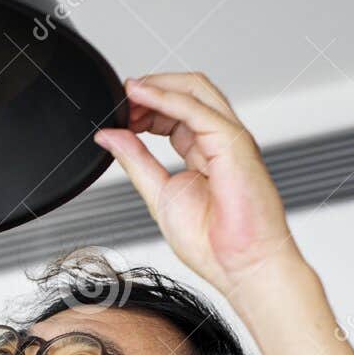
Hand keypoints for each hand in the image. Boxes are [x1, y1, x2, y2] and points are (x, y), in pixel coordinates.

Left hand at [94, 73, 300, 299]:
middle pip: (187, 92)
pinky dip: (165, 97)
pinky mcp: (233, 142)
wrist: (243, 268)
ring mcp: (229, 138)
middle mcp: (220, 140)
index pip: (176, 112)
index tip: (120, 115)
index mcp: (205, 152)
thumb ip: (136, 161)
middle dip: (150, 91)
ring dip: (156, 86)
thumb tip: (110, 136)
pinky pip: (196, 108)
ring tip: (127, 95)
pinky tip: (140, 95)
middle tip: (120, 103)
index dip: (146, 107)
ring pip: (195, 89)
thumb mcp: (159, 195)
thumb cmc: (213, 244)